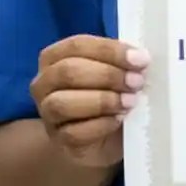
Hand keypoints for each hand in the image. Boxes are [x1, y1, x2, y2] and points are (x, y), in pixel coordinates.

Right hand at [31, 35, 150, 167]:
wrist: (101, 139)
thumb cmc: (108, 94)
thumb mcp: (114, 73)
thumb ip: (122, 62)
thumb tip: (141, 59)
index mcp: (55, 56)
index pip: (78, 45)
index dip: (110, 51)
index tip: (140, 60)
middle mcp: (44, 82)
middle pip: (69, 71)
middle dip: (108, 75)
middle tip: (137, 82)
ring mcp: (47, 113)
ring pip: (63, 103)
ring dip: (102, 100)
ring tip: (130, 102)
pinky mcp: (58, 139)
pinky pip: (73, 132)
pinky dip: (100, 125)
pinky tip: (118, 120)